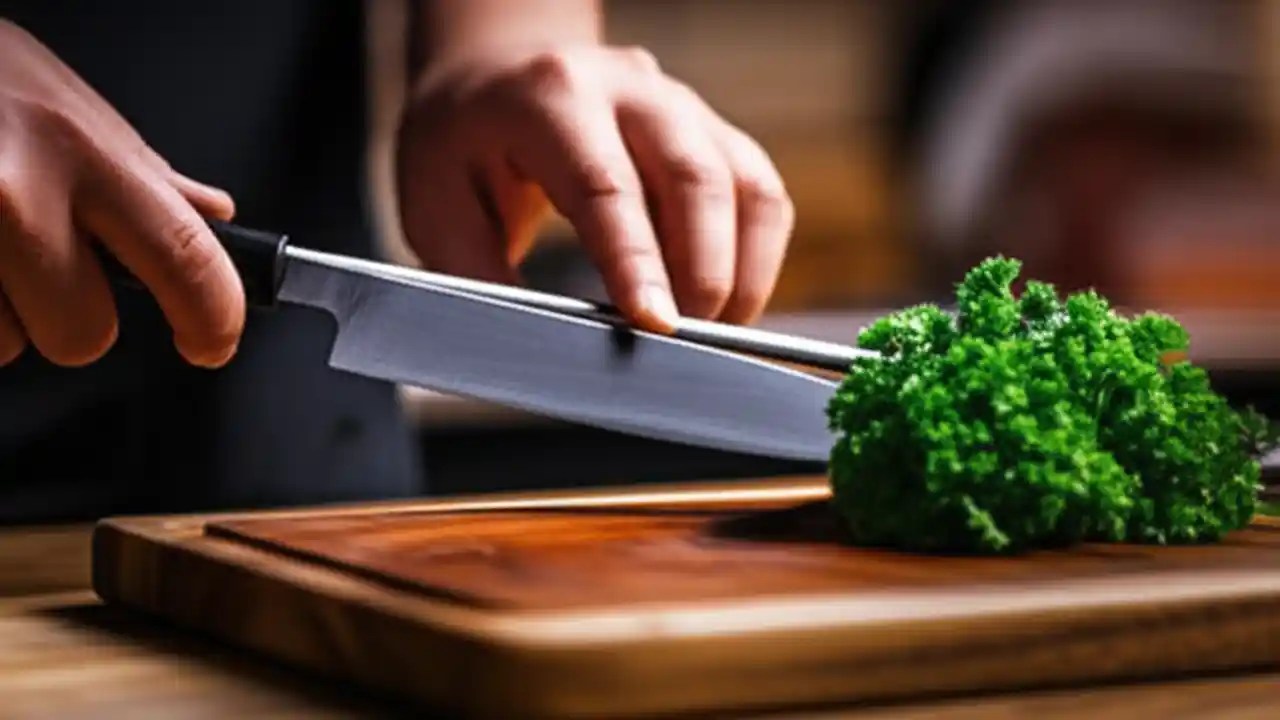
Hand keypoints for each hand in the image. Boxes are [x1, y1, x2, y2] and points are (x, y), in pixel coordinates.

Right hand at [0, 20, 242, 367]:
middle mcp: (19, 195)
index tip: (211, 343)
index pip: (187, 260)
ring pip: (7, 344)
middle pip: (84, 335)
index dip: (214, 320)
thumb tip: (211, 217)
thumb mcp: (69, 107)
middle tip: (42, 260)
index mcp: (86, 154)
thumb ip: (140, 175)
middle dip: (69, 313)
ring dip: (0, 312)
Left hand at [396, 45, 794, 331]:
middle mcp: (629, 88)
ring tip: (708, 330)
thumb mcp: (436, 205)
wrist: (498, 78)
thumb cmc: (463, 143)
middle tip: (681, 343)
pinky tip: (727, 299)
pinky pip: (761, 195)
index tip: (656, 324)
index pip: (606, 185)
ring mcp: (682, 105)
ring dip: (738, 271)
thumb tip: (537, 345)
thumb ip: (479, 274)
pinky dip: (756, 257)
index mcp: (551, 98)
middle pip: (694, 180)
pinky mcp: (714, 132)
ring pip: (744, 186)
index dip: (637, 261)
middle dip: (700, 274)